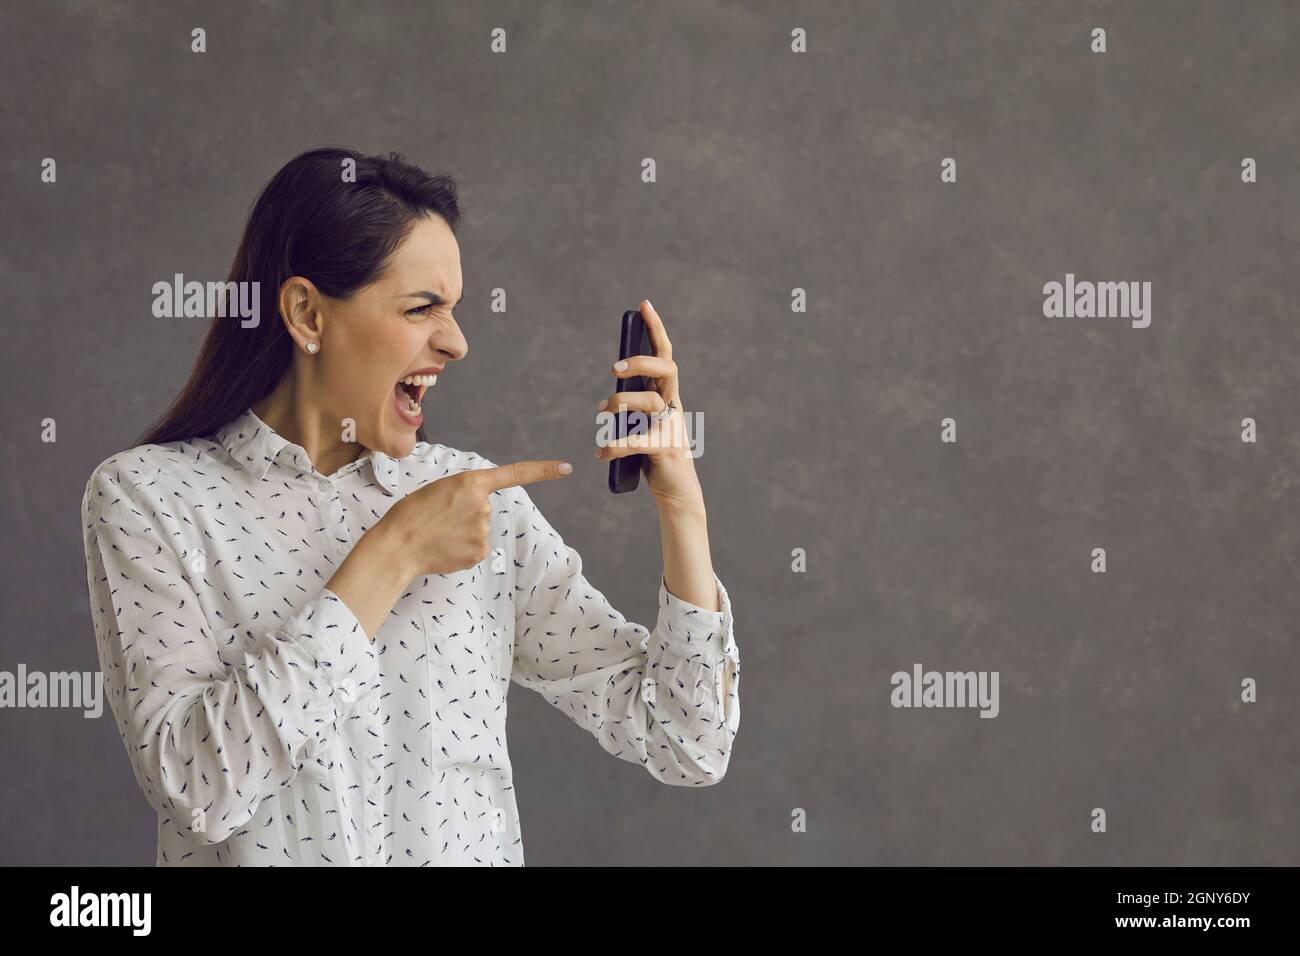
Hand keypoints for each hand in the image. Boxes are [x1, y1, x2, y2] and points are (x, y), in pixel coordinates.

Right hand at [380, 460, 572, 577]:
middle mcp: (483, 506)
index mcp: (472, 483)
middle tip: (440, 518)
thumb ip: (466, 494)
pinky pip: (477, 548)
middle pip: (485, 509)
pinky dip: (463, 549)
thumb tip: (480, 513)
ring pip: (480, 529)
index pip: (516, 473)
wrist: (398, 545)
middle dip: (467, 514)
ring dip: (463, 532)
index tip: (566, 468)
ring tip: (439, 533)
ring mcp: (483, 530)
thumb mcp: (440, 489)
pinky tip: (445, 548)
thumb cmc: (412, 514)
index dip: (543, 470)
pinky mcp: (480, 552)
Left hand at [595, 299, 704, 514]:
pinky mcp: (665, 450)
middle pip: (666, 369)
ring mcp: (672, 427)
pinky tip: (600, 452)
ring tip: (600, 414)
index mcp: (668, 396)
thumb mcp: (642, 425)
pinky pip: (637, 441)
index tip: (643, 304)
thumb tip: (609, 400)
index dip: (656, 329)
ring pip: (650, 402)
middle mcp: (674, 407)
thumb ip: (632, 409)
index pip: (665, 355)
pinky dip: (614, 446)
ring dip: (620, 404)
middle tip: (613, 370)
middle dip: (640, 362)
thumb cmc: (655, 456)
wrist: (676, 492)